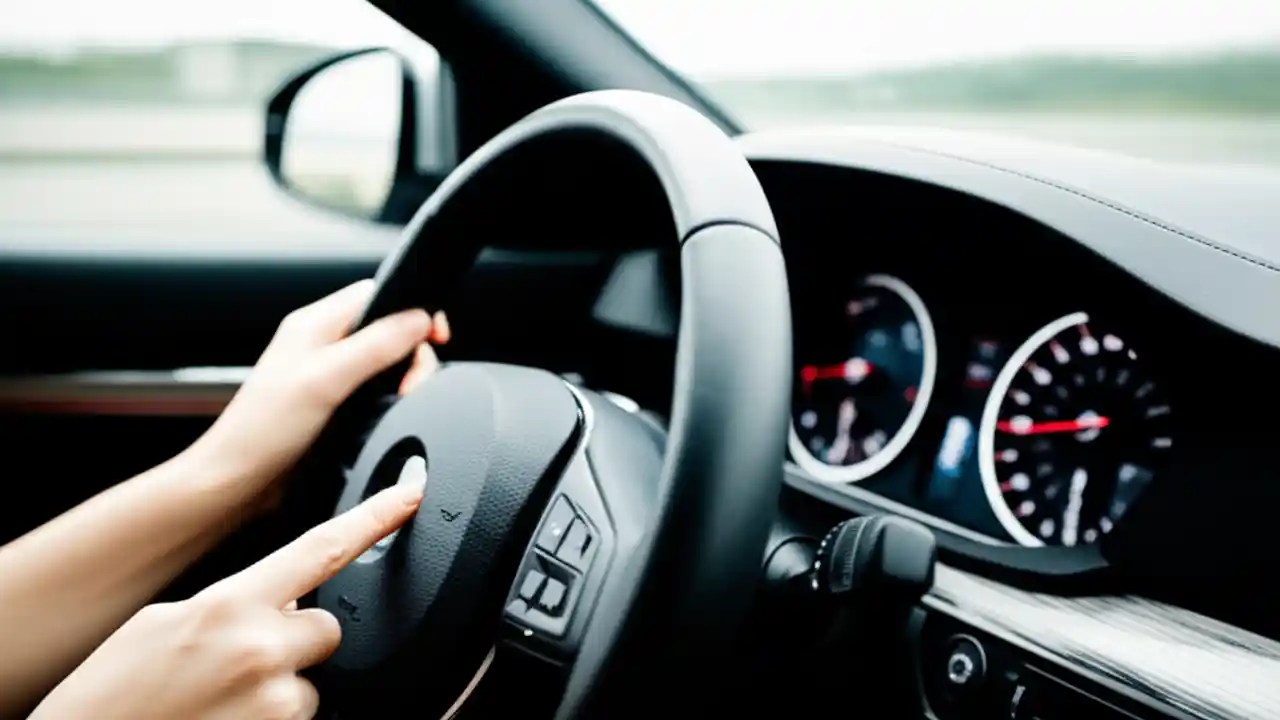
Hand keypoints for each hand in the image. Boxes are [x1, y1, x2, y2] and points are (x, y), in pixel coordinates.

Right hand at [29, 481, 423, 719]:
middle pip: (326, 629)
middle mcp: (261, 649)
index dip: (374, 518)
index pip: (321, 549)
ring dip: (278, 689)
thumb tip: (284, 595)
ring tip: (220, 700)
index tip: (410, 495)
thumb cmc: (112, 693)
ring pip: (309, 684)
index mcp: (230, 604)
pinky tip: (225, 719)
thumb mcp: (165, 622)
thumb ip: (234, 601)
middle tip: (240, 661)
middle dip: (296, 640)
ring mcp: (274, 701)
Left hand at [183, 279, 448, 513]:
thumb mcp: (326, 381)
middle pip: (388, 327)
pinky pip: (374, 387)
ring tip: (401, 402)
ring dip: (402, 377)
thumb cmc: (263, 432)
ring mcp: (327, 373)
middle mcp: (321, 343)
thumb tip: (419, 319)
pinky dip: (389, 397)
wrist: (236, 481)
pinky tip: (386, 414)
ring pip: (384, 359)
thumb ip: (375, 345)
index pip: (377, 293)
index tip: (436, 336)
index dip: (412, 309)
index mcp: (314, 323)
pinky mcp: (332, 402)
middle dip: (412, 352)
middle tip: (413, 385)